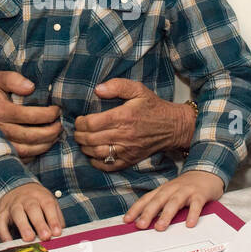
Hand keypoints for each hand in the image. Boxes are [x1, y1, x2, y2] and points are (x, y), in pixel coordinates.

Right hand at [0, 70, 60, 160]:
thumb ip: (12, 79)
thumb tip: (30, 87)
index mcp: (0, 110)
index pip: (32, 116)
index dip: (49, 114)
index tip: (57, 110)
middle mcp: (0, 130)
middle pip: (32, 136)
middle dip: (51, 131)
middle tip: (60, 124)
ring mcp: (1, 143)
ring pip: (29, 149)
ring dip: (47, 143)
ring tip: (55, 134)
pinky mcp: (2, 152)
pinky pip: (24, 158)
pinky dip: (37, 152)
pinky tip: (44, 143)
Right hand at [0, 182, 64, 242]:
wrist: (16, 187)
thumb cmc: (36, 200)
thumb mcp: (49, 203)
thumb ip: (56, 217)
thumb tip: (61, 234)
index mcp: (40, 196)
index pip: (48, 205)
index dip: (53, 219)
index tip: (57, 232)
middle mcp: (26, 198)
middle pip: (32, 208)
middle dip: (39, 223)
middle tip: (45, 236)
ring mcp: (13, 205)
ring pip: (17, 213)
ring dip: (23, 226)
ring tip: (29, 238)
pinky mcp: (2, 212)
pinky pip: (0, 221)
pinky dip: (3, 232)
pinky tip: (8, 242)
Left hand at [74, 78, 190, 170]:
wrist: (173, 126)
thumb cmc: (153, 107)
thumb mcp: (138, 89)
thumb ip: (117, 86)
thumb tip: (98, 90)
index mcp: (123, 116)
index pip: (92, 123)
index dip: (80, 122)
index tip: (79, 120)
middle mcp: (124, 135)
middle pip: (91, 139)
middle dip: (79, 135)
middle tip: (77, 131)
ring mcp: (127, 150)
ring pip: (97, 153)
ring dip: (85, 148)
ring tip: (83, 142)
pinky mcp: (130, 160)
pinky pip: (108, 165)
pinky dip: (96, 162)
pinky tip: (93, 155)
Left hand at [123, 169, 223, 230]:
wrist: (206, 172)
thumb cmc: (186, 186)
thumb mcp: (171, 193)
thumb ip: (160, 205)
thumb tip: (146, 221)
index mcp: (163, 190)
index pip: (146, 199)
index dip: (136, 209)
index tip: (127, 220)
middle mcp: (172, 189)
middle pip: (158, 200)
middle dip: (148, 213)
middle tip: (141, 226)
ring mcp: (186, 191)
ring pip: (174, 202)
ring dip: (166, 215)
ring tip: (160, 227)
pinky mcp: (200, 194)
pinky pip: (196, 205)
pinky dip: (192, 214)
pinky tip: (189, 224)